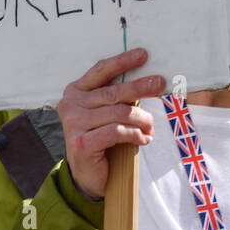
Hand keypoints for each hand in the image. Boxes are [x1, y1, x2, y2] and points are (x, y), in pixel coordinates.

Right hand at [56, 48, 163, 200]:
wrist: (86, 175)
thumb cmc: (100, 138)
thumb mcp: (105, 112)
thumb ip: (116, 97)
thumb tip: (147, 80)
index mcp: (75, 91)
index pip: (101, 71)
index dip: (122, 61)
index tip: (143, 55)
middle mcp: (71, 105)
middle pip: (113, 92)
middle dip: (140, 87)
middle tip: (159, 84)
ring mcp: (74, 124)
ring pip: (119, 113)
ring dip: (142, 120)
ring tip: (150, 127)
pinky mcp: (82, 143)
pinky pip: (117, 131)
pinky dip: (135, 134)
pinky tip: (144, 139)